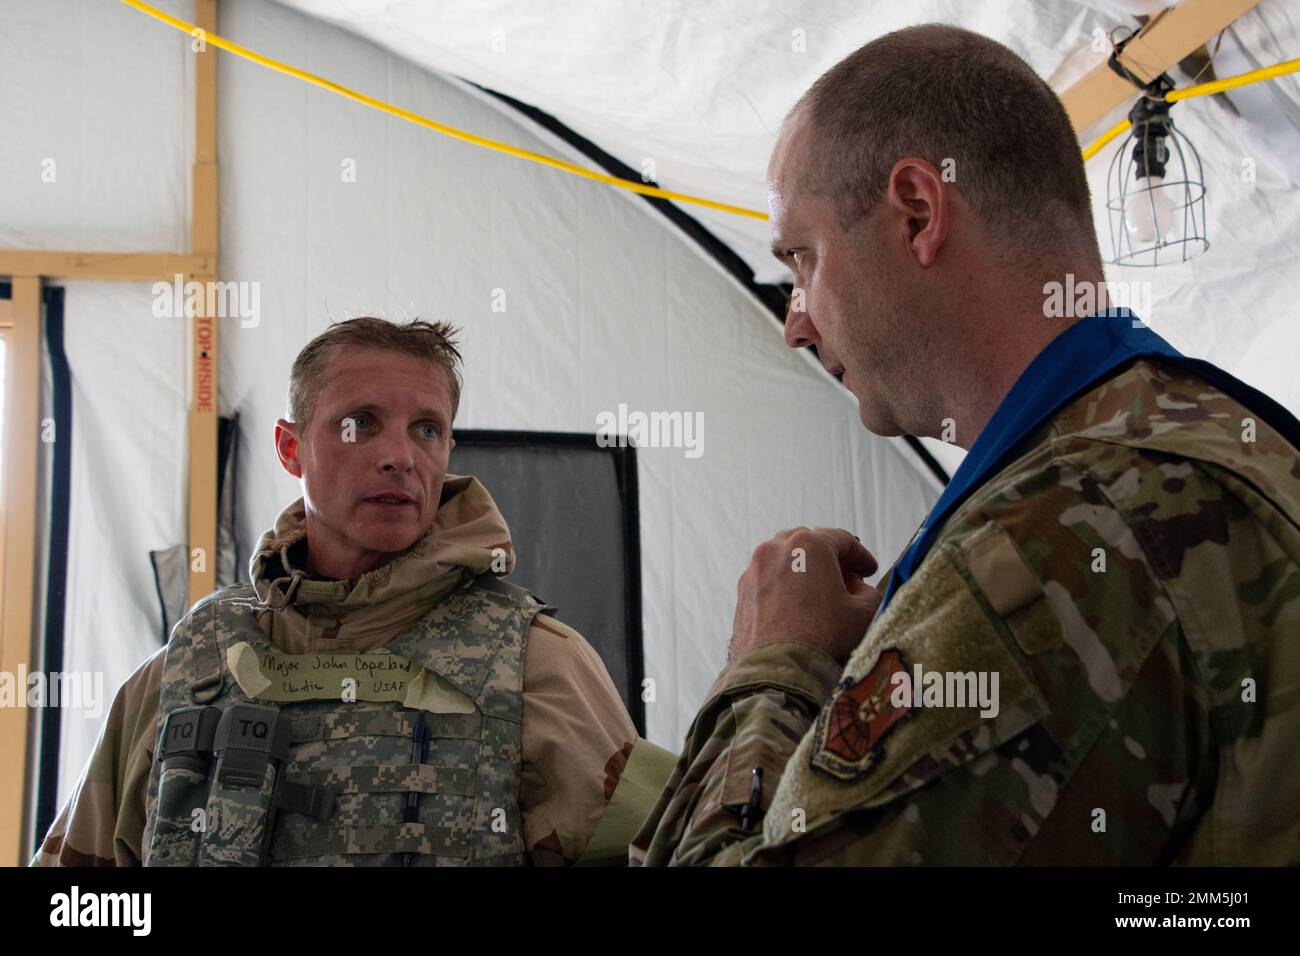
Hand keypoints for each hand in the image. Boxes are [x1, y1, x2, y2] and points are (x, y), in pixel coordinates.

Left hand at [728, 527, 881, 667]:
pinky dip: (784, 586)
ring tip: (820, 594)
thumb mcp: (863, 614)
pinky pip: (769, 580)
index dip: (861, 555)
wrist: (777, 670)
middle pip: (810, 543)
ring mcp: (754, 570)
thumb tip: (857, 589)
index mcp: (808, 545)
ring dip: (805, 570)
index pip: (842, 540)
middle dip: (831, 559)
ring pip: (785, 560)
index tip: (870, 570)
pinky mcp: (742, 592)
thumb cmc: (822, 639)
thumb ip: (868, 592)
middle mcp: (776, 549)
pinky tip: (797, 608)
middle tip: (847, 579)